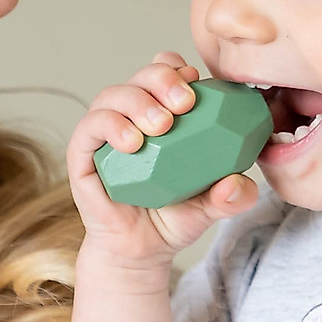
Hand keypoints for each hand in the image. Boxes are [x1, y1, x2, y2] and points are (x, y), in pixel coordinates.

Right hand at [67, 52, 258, 266]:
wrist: (140, 253)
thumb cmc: (173, 217)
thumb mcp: (212, 206)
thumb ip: (232, 196)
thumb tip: (238, 184)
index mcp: (162, 114)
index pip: (164, 71)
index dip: (176, 68)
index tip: (196, 82)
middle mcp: (131, 117)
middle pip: (141, 76)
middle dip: (163, 79)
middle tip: (185, 102)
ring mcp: (105, 134)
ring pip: (113, 95)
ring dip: (137, 102)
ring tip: (161, 126)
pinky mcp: (83, 155)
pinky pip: (89, 127)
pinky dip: (110, 126)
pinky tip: (133, 143)